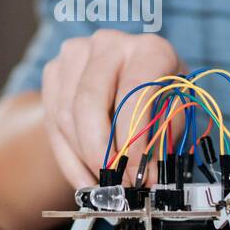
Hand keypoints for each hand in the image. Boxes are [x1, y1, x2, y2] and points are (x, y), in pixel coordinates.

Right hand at [40, 30, 184, 189]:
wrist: (134, 80)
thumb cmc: (162, 99)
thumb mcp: (177, 116)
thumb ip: (165, 139)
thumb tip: (149, 171)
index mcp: (150, 49)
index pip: (135, 91)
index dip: (133, 138)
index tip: (137, 173)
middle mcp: (110, 43)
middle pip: (88, 103)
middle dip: (100, 153)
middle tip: (114, 185)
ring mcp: (76, 54)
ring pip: (66, 117)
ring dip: (84, 160)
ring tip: (105, 186)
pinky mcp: (53, 71)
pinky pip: (52, 123)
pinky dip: (69, 160)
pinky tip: (86, 181)